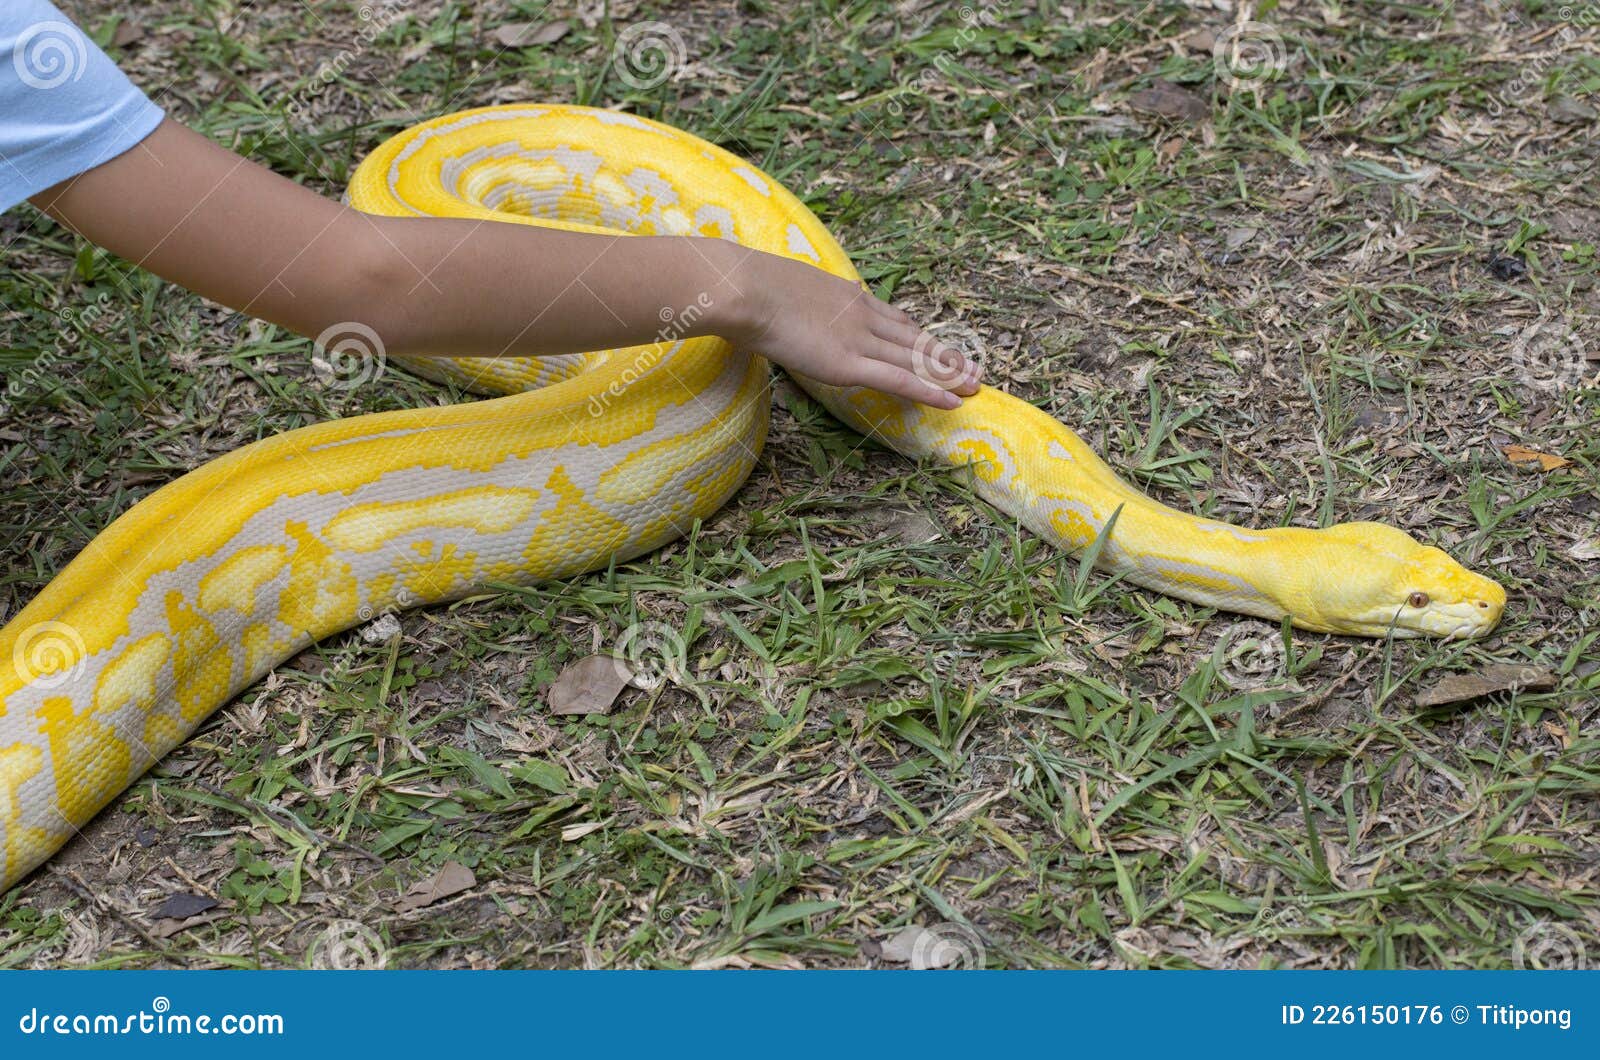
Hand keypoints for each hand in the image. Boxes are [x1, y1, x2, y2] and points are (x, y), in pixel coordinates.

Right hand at [711, 246, 980, 409]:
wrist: (747, 290)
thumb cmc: (751, 289)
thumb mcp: (785, 288)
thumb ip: (799, 300)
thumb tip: (788, 305)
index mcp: (849, 297)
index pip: (894, 319)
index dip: (919, 335)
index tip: (937, 343)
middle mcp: (864, 317)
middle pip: (915, 339)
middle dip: (946, 356)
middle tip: (973, 369)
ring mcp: (861, 340)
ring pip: (917, 359)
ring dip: (949, 374)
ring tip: (975, 386)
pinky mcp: (851, 364)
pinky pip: (900, 380)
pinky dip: (929, 391)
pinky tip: (952, 401)